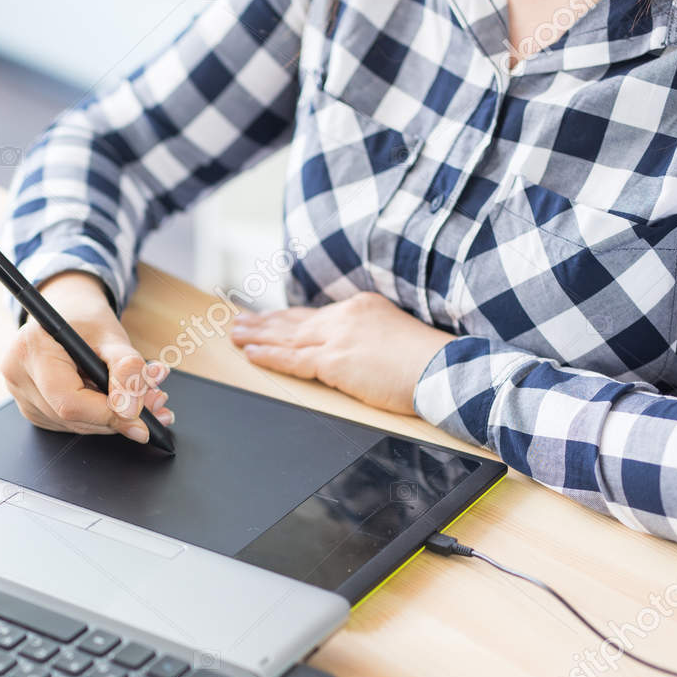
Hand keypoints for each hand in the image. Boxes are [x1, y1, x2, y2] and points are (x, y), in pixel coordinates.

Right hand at [0, 271, 171, 442]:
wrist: (69, 316)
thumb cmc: (86, 321)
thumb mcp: (113, 337)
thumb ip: (127, 370)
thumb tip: (131, 411)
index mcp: (31, 350)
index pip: (68, 401)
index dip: (107, 414)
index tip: (141, 417)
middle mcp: (18, 376)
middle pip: (72, 418)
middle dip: (117, 416)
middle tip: (154, 403)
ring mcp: (22, 397)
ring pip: (75, 425)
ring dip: (113, 419)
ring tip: (143, 398)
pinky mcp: (33, 410)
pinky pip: (71, 424)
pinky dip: (99, 417)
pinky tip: (116, 401)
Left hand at [229, 292, 452, 415]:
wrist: (442, 369)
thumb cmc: (430, 362)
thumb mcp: (396, 334)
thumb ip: (370, 336)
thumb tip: (355, 352)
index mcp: (362, 307)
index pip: (316, 314)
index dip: (289, 316)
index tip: (270, 316)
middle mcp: (345, 317)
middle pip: (295, 321)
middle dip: (265, 322)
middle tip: (240, 321)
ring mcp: (337, 338)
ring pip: (287, 336)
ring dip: (257, 336)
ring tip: (234, 335)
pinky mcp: (333, 362)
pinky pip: (291, 360)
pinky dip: (267, 356)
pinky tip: (249, 353)